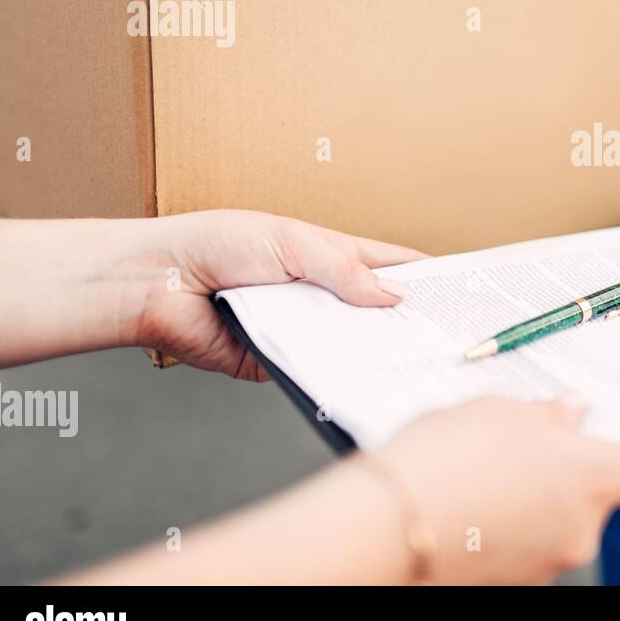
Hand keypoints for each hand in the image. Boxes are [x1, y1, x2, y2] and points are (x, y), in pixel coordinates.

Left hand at [136, 210, 423, 380]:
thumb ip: (344, 271)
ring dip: (374, 350)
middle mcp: (319, 294)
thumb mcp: (292, 243)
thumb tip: (395, 296)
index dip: (424, 275)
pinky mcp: (279, 363)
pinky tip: (363, 376)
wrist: (158, 284)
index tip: (461, 290)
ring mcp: (302, 329)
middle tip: (446, 335)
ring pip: (350, 345)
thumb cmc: (217, 245)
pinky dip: (334, 372)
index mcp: (329, 255)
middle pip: (376, 311)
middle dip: (407, 321)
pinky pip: (316, 370)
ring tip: (416, 359)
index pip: (388, 265)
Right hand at [372, 395, 619, 583]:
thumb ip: (546, 415)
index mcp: (592, 476)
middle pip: (601, 494)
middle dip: (570, 469)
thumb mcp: (497, 412)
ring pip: (561, 520)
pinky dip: (509, 525)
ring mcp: (549, 563)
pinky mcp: (515, 583)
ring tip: (483, 472)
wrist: (380, 528)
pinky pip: (528, 545)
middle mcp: (581, 528)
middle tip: (527, 442)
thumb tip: (569, 415)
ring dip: (536, 497)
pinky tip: (471, 503)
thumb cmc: (439, 463)